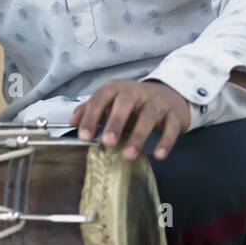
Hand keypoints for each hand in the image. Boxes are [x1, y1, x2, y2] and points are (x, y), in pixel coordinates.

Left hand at [68, 78, 191, 161]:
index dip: (91, 116)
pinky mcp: (173, 115)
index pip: (101, 98)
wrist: (169, 95)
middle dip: (115, 122)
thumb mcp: (111, 102)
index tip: (84, 137)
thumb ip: (90, 110)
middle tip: (107, 142)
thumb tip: (72, 123)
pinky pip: (171, 127)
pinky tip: (159, 156)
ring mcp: (157, 102)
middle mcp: (137, 92)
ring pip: (149, 115)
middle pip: (125, 102)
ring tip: (128, 155)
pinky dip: (166, 141)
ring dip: (138, 136)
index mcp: (117, 88)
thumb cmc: (133, 103)